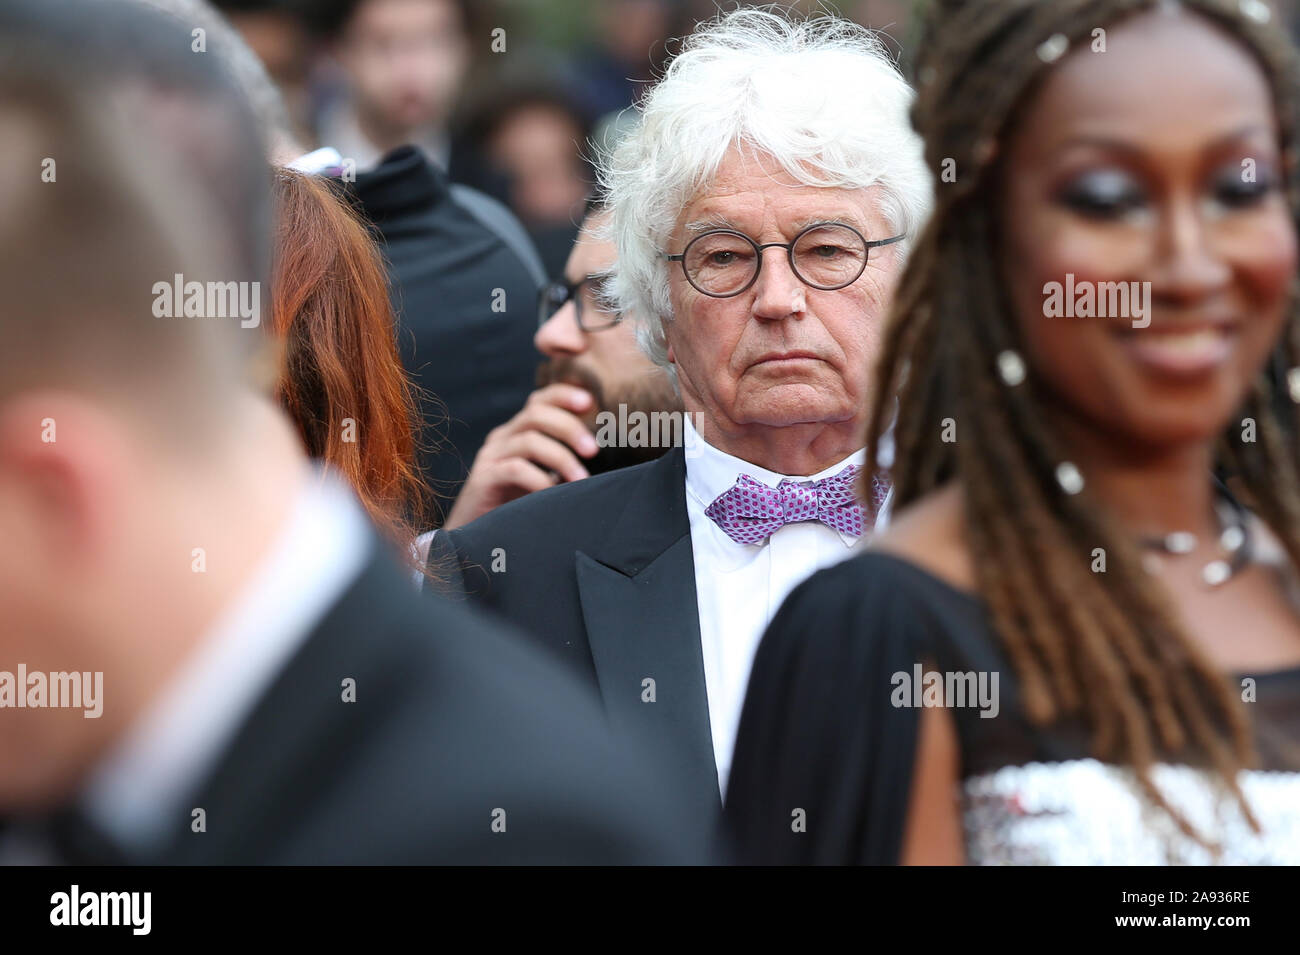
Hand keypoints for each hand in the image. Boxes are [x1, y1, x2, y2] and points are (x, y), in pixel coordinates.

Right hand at [443, 384, 597, 528]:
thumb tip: (596, 455)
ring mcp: (491, 457)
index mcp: (517, 433)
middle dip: (569, 427)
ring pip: (529, 441)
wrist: (475, 536)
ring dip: (561, 458)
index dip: (563, 395)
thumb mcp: (542, 479)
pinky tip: (554, 493)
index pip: (539, 402)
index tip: (590, 402)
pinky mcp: (483, 480)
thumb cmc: (515, 507)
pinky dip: (540, 479)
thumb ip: (560, 464)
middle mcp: (502, 439)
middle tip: (593, 449)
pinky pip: (515, 469)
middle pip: (535, 414)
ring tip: (582, 480)